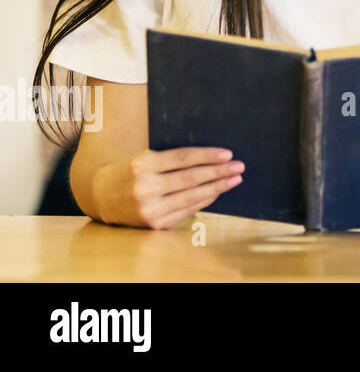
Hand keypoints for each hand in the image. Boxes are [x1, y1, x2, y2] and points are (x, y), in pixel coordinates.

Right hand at [94, 147, 242, 229]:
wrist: (100, 196)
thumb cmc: (129, 171)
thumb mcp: (144, 158)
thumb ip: (172, 160)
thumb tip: (211, 160)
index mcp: (142, 165)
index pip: (183, 159)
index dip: (207, 156)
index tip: (228, 154)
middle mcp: (144, 188)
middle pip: (191, 178)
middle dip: (219, 172)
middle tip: (239, 166)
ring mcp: (149, 209)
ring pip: (191, 196)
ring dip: (217, 187)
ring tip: (234, 179)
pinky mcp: (153, 224)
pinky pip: (186, 210)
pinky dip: (204, 201)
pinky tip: (217, 192)